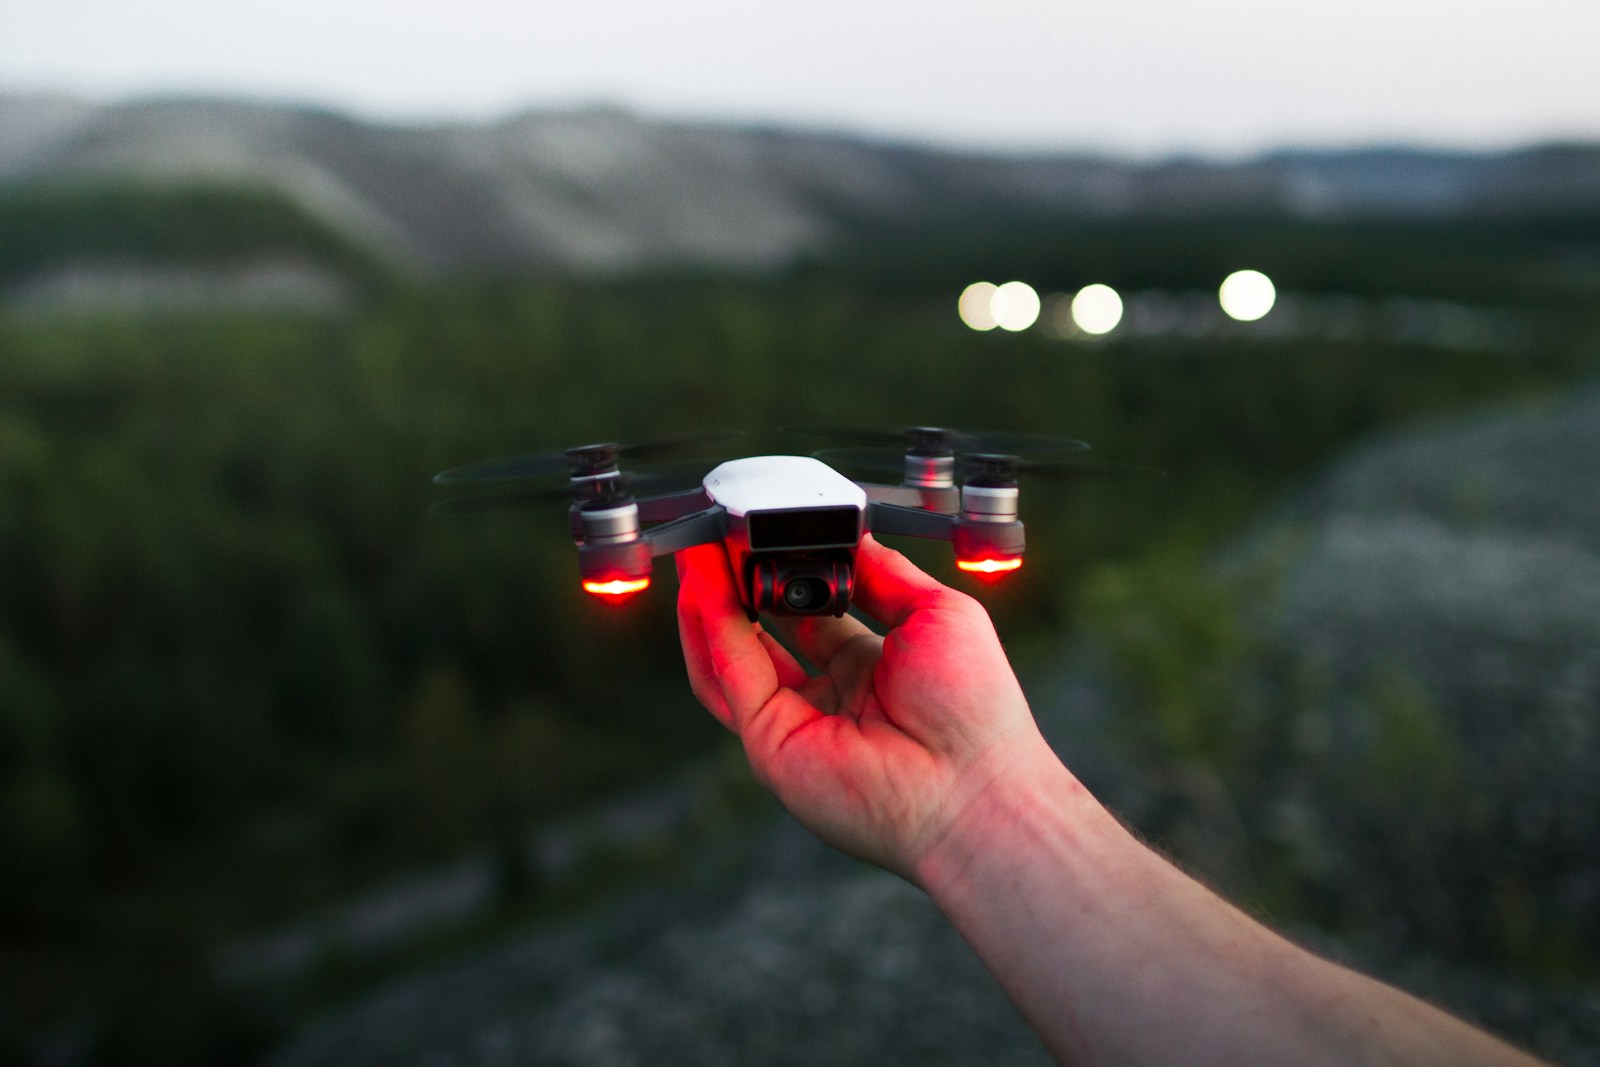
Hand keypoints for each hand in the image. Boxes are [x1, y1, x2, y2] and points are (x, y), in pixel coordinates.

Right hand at [675, 535, 1052, 881]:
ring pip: (731, 654)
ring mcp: (793, 722)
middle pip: (762, 630)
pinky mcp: (769, 741)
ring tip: (700, 547)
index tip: (768, 530)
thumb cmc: (974, 710)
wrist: (973, 786)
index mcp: (871, 668)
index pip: (810, 611)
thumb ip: (884, 573)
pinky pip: (729, 673)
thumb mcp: (937, 613)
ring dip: (710, 600)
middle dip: (737, 580)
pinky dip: (711, 625)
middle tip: (722, 530)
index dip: (785, 570)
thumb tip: (847, 534)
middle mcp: (827, 697)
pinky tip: (705, 581)